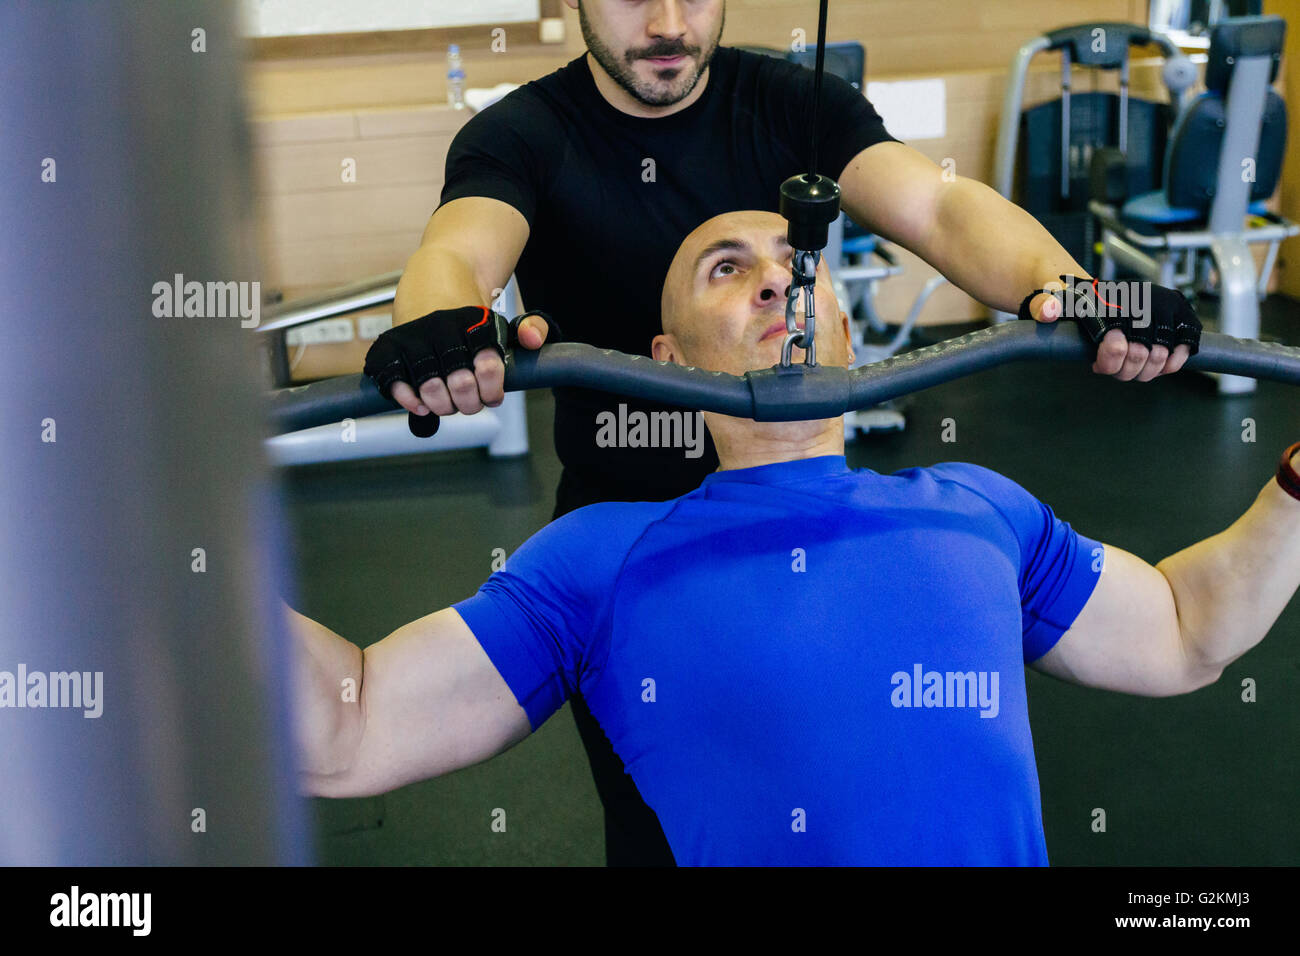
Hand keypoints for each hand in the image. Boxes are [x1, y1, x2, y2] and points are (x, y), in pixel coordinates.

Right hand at [362, 307, 551, 434]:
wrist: (435, 273)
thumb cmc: (469, 306)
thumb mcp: (504, 314)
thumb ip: (533, 327)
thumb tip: (533, 340)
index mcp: (474, 324)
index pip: (489, 367)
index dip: (492, 390)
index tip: (492, 395)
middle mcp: (443, 330)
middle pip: (461, 385)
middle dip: (469, 403)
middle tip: (469, 402)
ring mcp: (415, 337)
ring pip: (431, 388)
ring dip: (443, 406)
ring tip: (448, 402)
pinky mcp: (393, 344)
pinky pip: (396, 380)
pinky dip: (409, 400)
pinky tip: (421, 405)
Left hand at [1021, 277, 1199, 382]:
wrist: (1091, 290)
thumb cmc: (1073, 299)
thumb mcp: (1050, 297)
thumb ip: (1044, 304)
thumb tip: (1049, 311)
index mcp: (1113, 298)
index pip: (1116, 345)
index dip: (1108, 362)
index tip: (1096, 365)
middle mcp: (1145, 300)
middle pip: (1141, 356)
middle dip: (1125, 370)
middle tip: (1112, 369)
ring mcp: (1166, 306)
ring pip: (1162, 356)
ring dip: (1145, 371)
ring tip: (1129, 368)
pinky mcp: (1181, 313)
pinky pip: (1186, 345)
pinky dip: (1172, 363)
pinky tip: (1157, 367)